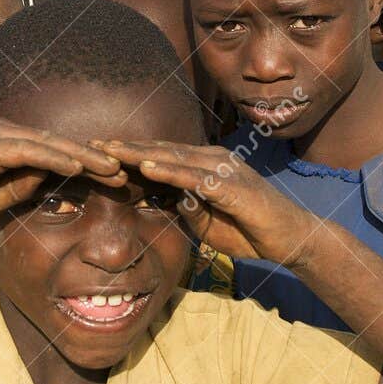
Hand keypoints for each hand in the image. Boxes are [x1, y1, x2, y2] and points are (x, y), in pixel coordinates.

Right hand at [0, 119, 125, 223]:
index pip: (59, 152)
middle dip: (98, 156)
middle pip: (63, 143)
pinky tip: (80, 166)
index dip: (90, 163)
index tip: (119, 178)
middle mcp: (9, 132)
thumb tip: (55, 181)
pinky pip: (30, 151)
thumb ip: (26, 185)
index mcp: (12, 142)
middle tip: (131, 168)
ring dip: (86, 156)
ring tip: (115, 168)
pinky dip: (57, 158)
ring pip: (53, 144)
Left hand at [94, 139, 318, 262]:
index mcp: (205, 165)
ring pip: (174, 158)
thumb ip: (186, 207)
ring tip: (109, 151)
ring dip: (140, 153)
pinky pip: (195, 177)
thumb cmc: (249, 230)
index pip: (162, 155)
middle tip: (92, 144)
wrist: (291, 239)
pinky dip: (169, 171)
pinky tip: (147, 168)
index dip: (130, 153)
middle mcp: (213, 159)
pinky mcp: (233, 186)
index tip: (98, 153)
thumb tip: (163, 200)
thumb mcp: (206, 221)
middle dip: (126, 147)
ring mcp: (224, 170)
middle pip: (162, 150)